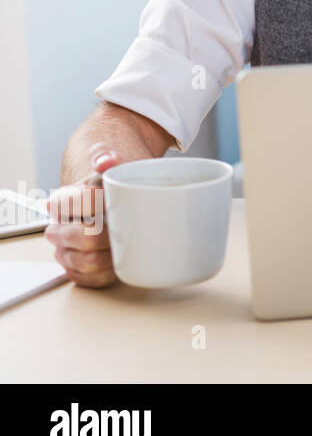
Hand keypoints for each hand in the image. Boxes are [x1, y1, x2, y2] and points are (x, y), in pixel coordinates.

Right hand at [44, 144, 120, 287]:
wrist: (111, 201)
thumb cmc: (111, 185)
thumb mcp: (110, 165)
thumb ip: (105, 156)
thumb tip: (106, 160)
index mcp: (61, 201)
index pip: (76, 204)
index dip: (101, 202)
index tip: (118, 199)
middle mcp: (58, 228)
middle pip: (83, 237)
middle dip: (112, 233)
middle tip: (129, 225)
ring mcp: (65, 251)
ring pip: (86, 261)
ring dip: (112, 254)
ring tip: (127, 242)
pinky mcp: (76, 270)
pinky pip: (91, 279)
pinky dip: (109, 272)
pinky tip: (120, 261)